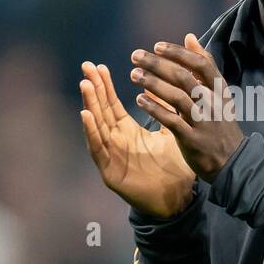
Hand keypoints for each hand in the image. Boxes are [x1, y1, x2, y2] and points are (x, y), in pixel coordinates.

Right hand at [79, 60, 195, 217]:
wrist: (178, 197)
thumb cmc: (173, 167)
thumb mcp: (168, 132)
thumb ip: (163, 109)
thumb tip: (161, 85)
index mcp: (127, 131)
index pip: (113, 103)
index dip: (105, 85)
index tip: (99, 65)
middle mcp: (116, 140)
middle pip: (101, 110)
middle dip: (93, 88)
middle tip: (86, 66)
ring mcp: (111, 155)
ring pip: (97, 126)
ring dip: (90, 105)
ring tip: (85, 84)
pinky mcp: (109, 172)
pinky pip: (98, 149)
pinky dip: (91, 132)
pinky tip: (86, 116)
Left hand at [130, 33, 245, 182]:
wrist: (233, 161)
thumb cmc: (220, 122)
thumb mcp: (218, 92)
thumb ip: (203, 65)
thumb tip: (189, 37)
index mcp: (219, 89)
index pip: (200, 63)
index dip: (178, 53)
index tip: (157, 46)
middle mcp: (212, 102)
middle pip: (184, 77)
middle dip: (157, 64)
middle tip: (135, 56)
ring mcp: (203, 121)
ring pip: (177, 97)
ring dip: (152, 84)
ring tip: (133, 74)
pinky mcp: (192, 139)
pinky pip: (172, 121)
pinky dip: (155, 109)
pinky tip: (139, 100)